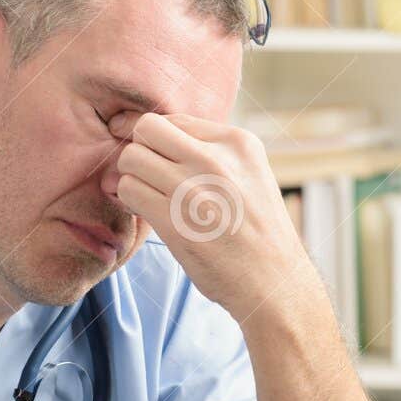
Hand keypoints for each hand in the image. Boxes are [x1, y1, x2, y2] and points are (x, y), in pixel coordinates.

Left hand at [110, 112, 316, 317]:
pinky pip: (129, 190)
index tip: (155, 158)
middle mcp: (215, 158)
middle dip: (139, 150)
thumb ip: (211, 154)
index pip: (175, 120)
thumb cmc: (255, 232)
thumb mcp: (249, 175)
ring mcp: (194, 188)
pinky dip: (129, 200)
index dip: (158, 139)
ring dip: (130, 178)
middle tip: (146, 176)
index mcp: (237, 142)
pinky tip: (145, 212)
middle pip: (147, 129)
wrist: (272, 281)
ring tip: (146, 196)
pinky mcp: (174, 219)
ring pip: (132, 158)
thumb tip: (153, 139)